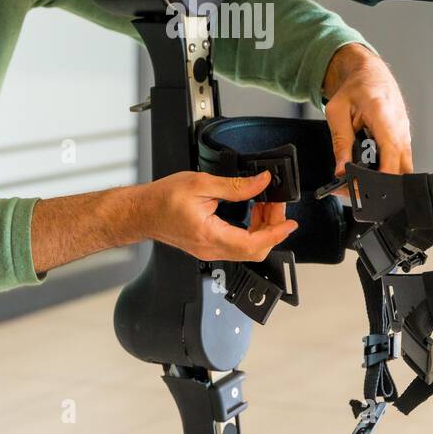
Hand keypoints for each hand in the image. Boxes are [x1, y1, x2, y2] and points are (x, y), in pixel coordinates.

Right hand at [132, 170, 297, 261]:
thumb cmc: (163, 199)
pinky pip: (237, 245)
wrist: (142, 211)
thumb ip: (236, 185)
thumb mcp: (202, 183)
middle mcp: (211, 248)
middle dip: (272, 228)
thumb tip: (261, 182)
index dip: (276, 234)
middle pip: (254, 250)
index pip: (253, 243)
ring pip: (247, 249)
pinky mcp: (209, 246)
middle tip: (275, 205)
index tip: (290, 223)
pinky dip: (250, 230)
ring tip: (264, 204)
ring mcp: (210, 250)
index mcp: (210, 234)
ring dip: (262, 229)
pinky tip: (251, 212)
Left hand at [321, 43, 413, 179]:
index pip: (391, 150)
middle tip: (356, 191)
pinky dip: (388, 170)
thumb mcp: (337, 112)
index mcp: (383, 113)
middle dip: (382, 184)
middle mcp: (399, 125)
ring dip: (385, 178)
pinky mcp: (404, 138)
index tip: (371, 188)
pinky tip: (371, 172)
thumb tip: (341, 170)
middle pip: (402, 165)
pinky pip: (401, 160)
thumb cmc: (354, 88)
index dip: (384, 173)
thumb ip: (340, 142)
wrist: (370, 73)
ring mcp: (405, 132)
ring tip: (360, 181)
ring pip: (404, 166)